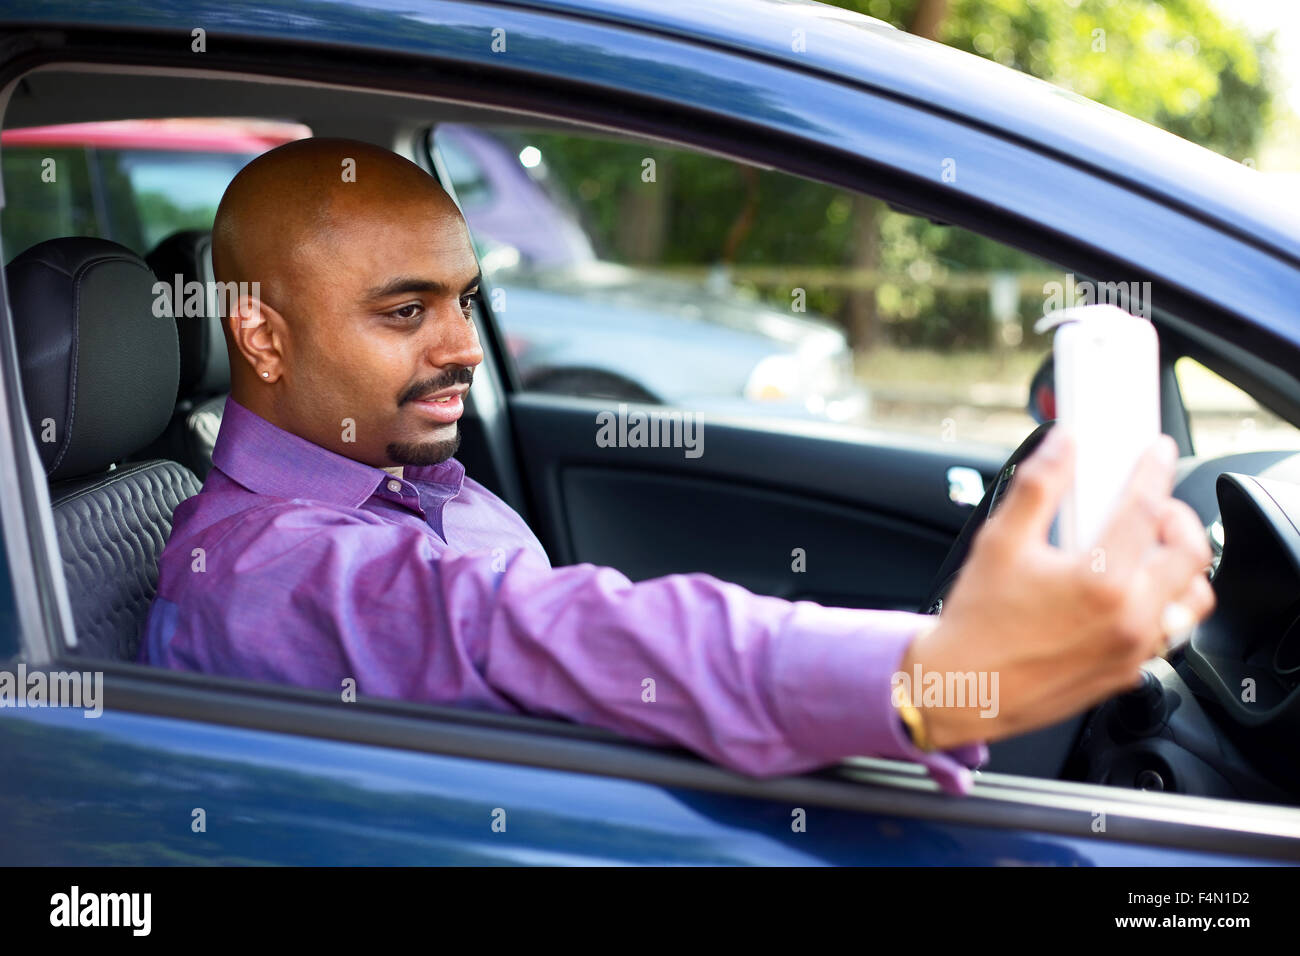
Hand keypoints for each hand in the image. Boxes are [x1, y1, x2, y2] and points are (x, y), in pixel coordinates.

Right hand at [901, 426, 1214, 750]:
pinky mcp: (1127, 672)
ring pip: (1192, 601)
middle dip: (1178, 520)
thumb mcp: (999, 542)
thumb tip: (1062, 446)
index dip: (1154, 471)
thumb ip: (1037, 487)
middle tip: (1155, 508)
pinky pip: (1168, 634)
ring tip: (1151, 553)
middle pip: (1190, 555)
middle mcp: (1128, 618)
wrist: (962, 688)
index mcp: (1100, 581)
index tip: (1156, 453)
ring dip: (1180, 569)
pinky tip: (1128, 595)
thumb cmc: (976, 623)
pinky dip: (1162, 606)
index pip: (1146, 510)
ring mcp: (1133, 649)